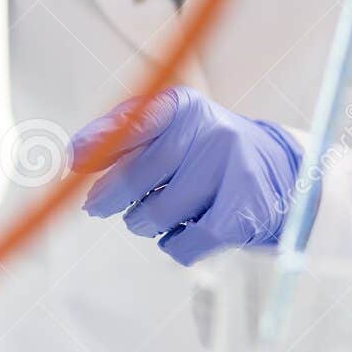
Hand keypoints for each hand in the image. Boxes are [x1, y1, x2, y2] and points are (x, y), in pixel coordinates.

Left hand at [70, 86, 302, 266]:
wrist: (277, 172)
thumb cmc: (202, 150)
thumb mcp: (167, 128)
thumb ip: (118, 135)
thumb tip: (73, 156)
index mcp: (186, 107)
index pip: (138, 121)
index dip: (102, 143)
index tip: (74, 161)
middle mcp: (212, 131)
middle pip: (139, 175)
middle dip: (108, 198)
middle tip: (97, 206)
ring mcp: (231, 171)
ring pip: (158, 214)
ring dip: (143, 222)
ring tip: (153, 213)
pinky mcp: (242, 212)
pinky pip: (186, 243)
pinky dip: (173, 245)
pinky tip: (178, 233)